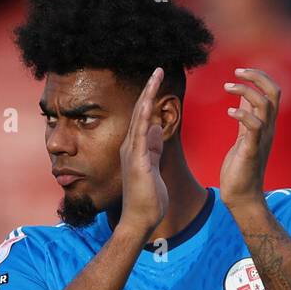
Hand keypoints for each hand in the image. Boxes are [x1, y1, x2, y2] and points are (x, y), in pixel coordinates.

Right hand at [118, 66, 168, 239]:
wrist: (139, 221)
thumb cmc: (147, 200)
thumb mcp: (154, 169)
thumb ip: (154, 150)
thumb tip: (155, 131)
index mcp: (137, 149)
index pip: (144, 117)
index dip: (150, 98)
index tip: (158, 80)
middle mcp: (131, 147)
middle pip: (141, 111)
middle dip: (149, 89)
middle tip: (159, 68)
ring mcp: (133, 153)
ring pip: (140, 116)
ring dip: (148, 94)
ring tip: (156, 74)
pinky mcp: (138, 161)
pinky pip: (141, 131)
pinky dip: (145, 113)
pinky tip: (150, 99)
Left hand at [219, 67, 279, 213]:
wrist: (242, 196)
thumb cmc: (241, 167)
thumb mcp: (244, 136)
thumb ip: (246, 117)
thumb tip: (243, 97)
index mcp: (266, 124)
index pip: (272, 91)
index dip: (259, 76)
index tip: (240, 72)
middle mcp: (268, 129)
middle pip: (274, 92)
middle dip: (258, 76)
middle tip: (237, 71)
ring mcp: (262, 139)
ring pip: (264, 105)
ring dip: (246, 91)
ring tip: (227, 88)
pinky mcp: (252, 150)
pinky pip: (254, 127)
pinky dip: (243, 115)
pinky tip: (229, 112)